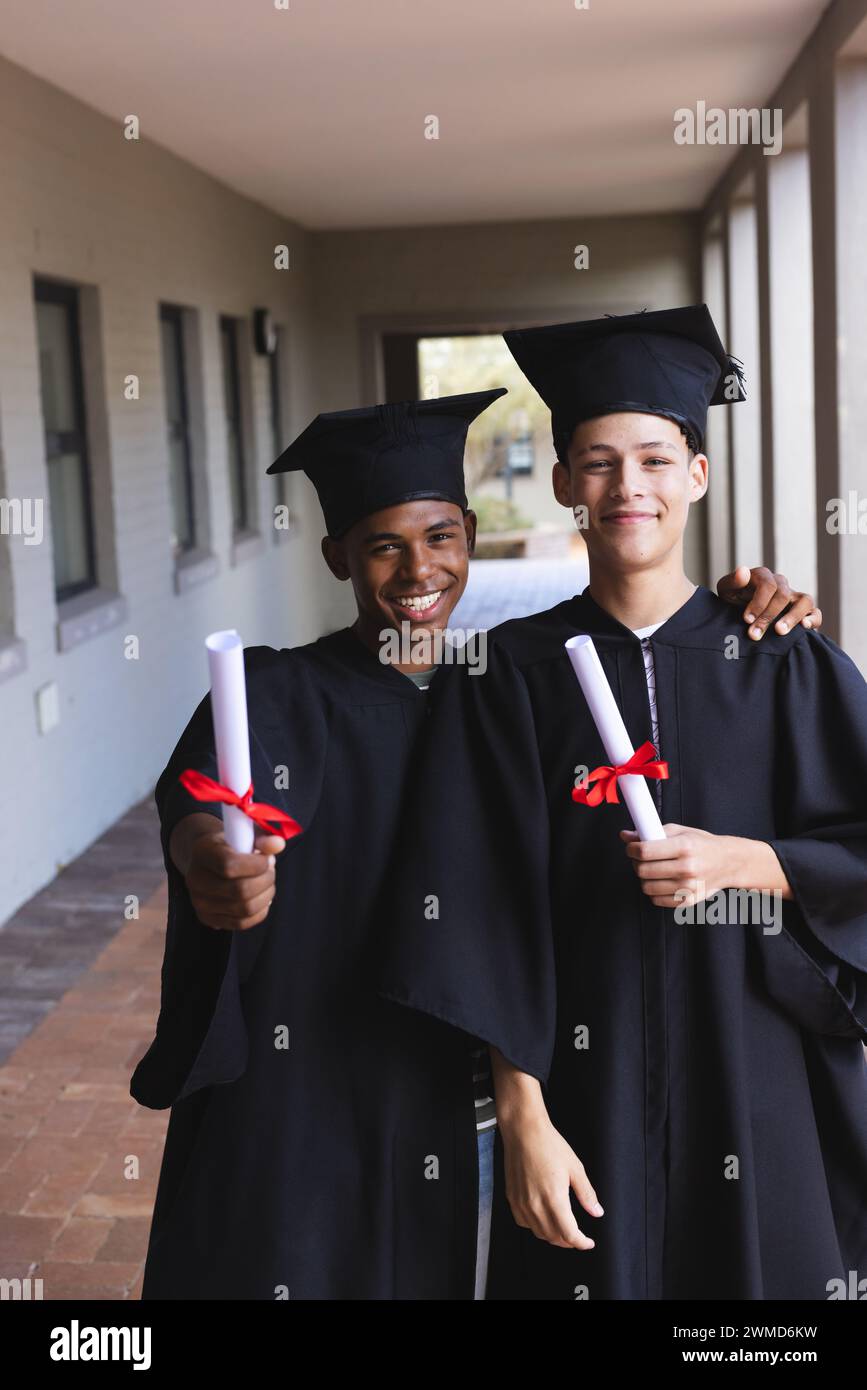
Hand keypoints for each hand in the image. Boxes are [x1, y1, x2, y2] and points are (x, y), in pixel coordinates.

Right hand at [185, 830, 286, 930]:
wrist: (208, 860)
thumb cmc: (230, 844)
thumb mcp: (244, 832)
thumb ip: (262, 837)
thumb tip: (278, 844)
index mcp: (202, 851)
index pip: (229, 865)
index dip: (256, 865)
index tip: (267, 859)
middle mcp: (195, 879)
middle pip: (240, 890)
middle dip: (265, 880)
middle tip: (271, 870)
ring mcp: (199, 902)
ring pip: (245, 909)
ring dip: (266, 895)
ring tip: (267, 881)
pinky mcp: (208, 919)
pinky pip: (242, 923)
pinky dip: (260, 911)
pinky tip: (262, 896)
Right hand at [499, 1111, 602, 1249]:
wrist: (523, 1131)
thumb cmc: (549, 1145)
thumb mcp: (575, 1168)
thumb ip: (586, 1194)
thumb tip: (597, 1212)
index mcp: (554, 1198)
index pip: (569, 1235)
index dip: (581, 1243)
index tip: (589, 1243)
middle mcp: (535, 1205)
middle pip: (554, 1237)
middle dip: (569, 1242)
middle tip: (578, 1237)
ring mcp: (521, 1203)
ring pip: (538, 1233)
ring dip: (553, 1236)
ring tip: (563, 1230)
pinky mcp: (512, 1198)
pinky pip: (524, 1223)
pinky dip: (536, 1227)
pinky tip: (543, 1219)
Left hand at [620, 823, 737, 908]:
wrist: (728, 863)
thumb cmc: (702, 845)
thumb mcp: (680, 831)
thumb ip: (652, 832)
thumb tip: (625, 835)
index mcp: (684, 847)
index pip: (645, 851)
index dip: (632, 849)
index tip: (631, 847)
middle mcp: (687, 867)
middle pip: (643, 870)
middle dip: (636, 863)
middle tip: (640, 858)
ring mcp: (688, 887)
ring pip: (647, 887)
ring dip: (643, 878)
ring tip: (651, 870)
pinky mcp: (688, 901)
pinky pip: (657, 900)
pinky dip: (653, 891)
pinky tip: (660, 881)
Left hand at [716, 564, 821, 639]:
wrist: (737, 617)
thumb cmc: (733, 602)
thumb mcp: (726, 591)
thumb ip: (732, 581)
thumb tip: (743, 571)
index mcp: (763, 577)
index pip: (767, 584)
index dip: (758, 602)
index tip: (747, 619)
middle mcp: (781, 584)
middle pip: (783, 595)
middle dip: (768, 616)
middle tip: (754, 634)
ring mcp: (794, 597)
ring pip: (805, 600)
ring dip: (792, 617)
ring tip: (779, 631)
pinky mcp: (803, 612)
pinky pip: (815, 612)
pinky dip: (813, 619)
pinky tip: (804, 627)